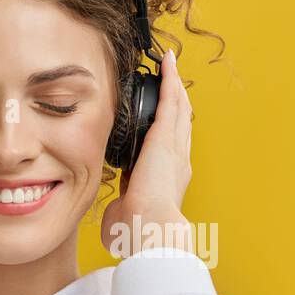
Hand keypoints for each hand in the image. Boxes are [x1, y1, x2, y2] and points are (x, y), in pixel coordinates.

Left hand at [100, 48, 192, 254]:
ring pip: (178, 109)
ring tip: (169, 68)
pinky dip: (170, 80)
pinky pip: (171, 100)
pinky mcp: (166, 137)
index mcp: (168, 181)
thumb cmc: (137, 233)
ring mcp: (175, 147)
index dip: (167, 132)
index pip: (168, 150)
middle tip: (172, 83)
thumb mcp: (125, 214)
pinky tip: (167, 62)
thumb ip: (121, 206)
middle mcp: (178, 162)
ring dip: (175, 87)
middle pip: (180, 124)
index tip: (160, 122)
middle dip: (177, 103)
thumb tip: (115, 210)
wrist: (150, 230)